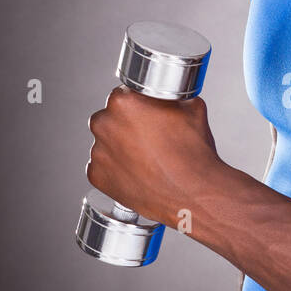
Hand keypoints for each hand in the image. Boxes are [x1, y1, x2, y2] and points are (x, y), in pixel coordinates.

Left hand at [86, 86, 219, 230]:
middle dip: (124, 126)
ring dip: (120, 148)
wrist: (193, 195)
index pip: (122, 95)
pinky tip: (137, 173)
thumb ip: (173, 96)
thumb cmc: (192, 155)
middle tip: (147, 138)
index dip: (136, 105)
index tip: (145, 115)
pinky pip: (103, 168)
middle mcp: (104, 124)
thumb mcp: (192, 108)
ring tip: (145, 159)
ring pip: (105, 143)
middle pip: (109, 118)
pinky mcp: (97, 176)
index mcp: (123, 103)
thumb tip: (172, 96)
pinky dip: (116, 170)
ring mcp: (99, 152)